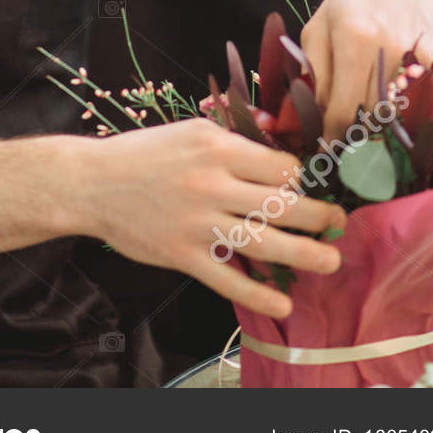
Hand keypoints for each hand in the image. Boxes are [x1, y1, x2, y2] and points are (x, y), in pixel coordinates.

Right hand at [83, 120, 345, 318]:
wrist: (93, 183)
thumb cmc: (145, 153)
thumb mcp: (191, 130)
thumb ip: (233, 136)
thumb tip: (275, 136)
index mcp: (218, 147)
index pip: (279, 166)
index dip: (298, 179)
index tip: (302, 189)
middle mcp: (213, 183)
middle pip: (282, 202)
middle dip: (318, 215)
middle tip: (338, 223)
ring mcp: (199, 221)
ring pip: (265, 241)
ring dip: (305, 254)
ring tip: (330, 261)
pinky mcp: (183, 254)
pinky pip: (229, 278)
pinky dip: (259, 293)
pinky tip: (283, 302)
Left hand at [300, 0, 432, 140]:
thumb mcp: (320, 25)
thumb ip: (314, 71)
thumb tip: (315, 116)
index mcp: (354, 39)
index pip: (343, 110)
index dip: (333, 136)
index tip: (327, 148)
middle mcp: (391, 46)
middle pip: (373, 115)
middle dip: (358, 130)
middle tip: (348, 136)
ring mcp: (423, 50)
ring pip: (401, 110)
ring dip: (385, 119)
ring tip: (372, 116)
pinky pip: (427, 95)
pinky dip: (413, 102)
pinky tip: (402, 93)